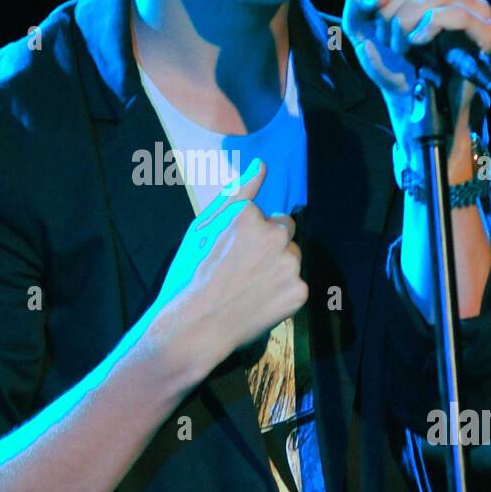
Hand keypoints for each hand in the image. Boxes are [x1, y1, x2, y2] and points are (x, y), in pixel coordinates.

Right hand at [151, 157, 307, 372]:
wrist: (195, 326)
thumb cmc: (191, 274)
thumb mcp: (202, 227)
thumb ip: (236, 194)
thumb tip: (261, 166)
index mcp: (250, 215)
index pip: (267, 215)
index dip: (249, 236)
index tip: (233, 254)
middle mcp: (276, 235)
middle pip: (285, 233)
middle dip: (270, 246)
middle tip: (243, 270)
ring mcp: (290, 265)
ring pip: (292, 259)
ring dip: (278, 268)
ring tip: (249, 288)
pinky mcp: (299, 291)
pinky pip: (296, 286)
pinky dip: (282, 294)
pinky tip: (259, 302)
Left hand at [341, 0, 490, 155]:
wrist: (411, 100)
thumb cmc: (392, 63)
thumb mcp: (362, 28)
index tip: (379, 22)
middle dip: (392, 12)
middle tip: (391, 40)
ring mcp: (475, 9)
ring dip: (409, 22)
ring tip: (404, 46)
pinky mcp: (485, 32)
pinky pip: (459, 14)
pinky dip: (431, 25)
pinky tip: (418, 42)